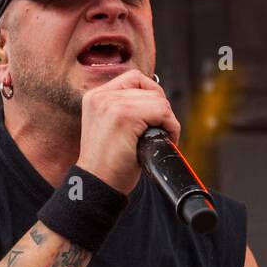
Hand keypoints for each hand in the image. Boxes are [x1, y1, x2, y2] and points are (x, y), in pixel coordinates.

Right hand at [76, 70, 180, 195]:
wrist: (98, 186)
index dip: (150, 96)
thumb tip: (155, 99)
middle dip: (160, 110)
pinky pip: (161, 111)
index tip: (153, 118)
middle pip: (148, 88)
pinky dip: (170, 127)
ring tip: (160, 139)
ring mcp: (111, 104)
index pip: (133, 80)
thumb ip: (126, 109)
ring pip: (158, 100)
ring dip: (167, 120)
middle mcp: (101, 96)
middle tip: (159, 132)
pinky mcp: (124, 116)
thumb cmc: (108, 165)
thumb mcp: (110, 129)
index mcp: (95, 97)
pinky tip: (165, 140)